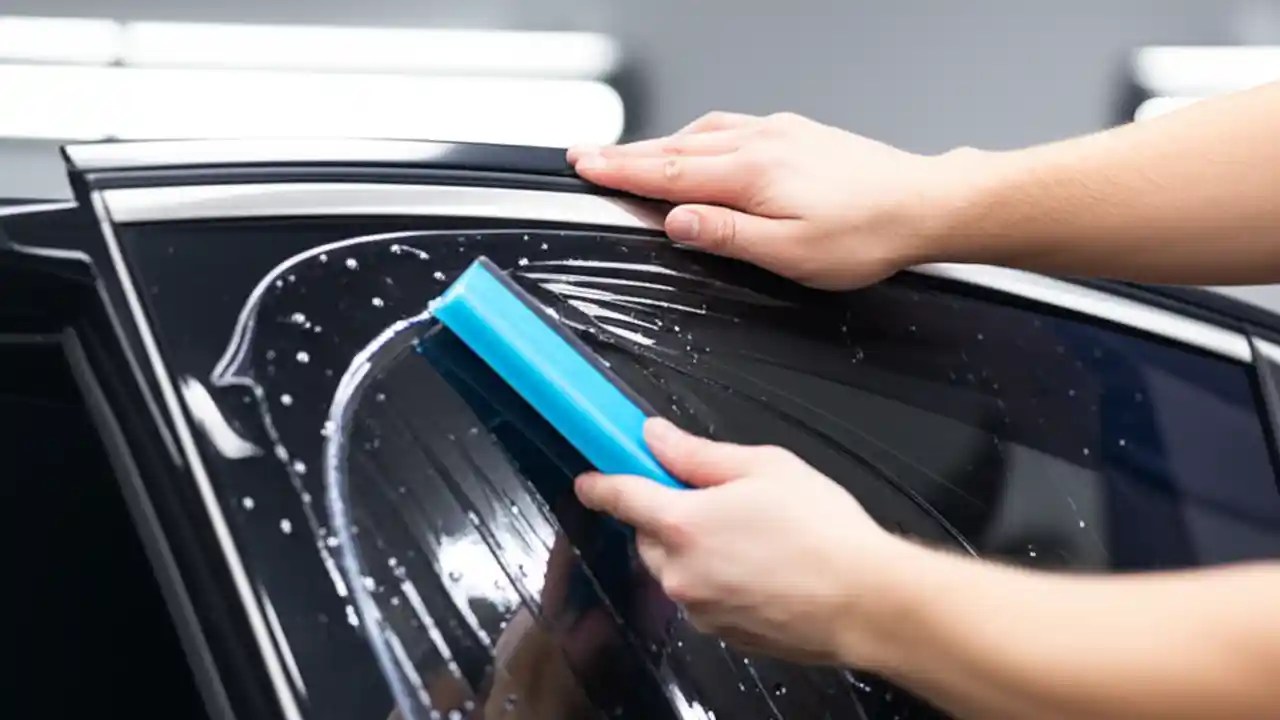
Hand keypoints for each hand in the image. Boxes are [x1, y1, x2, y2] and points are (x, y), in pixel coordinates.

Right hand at [568, 112, 979, 288]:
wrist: (924, 204)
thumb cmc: (866, 234)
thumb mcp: (790, 252)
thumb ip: (727, 234)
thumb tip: (676, 220)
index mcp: (751, 172)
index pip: (668, 172)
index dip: (621, 169)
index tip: (585, 164)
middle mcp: (761, 141)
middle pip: (677, 145)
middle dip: (627, 152)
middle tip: (589, 155)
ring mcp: (780, 132)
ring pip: (703, 132)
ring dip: (660, 143)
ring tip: (631, 153)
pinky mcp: (797, 133)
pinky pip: (730, 127)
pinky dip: (699, 135)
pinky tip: (700, 142)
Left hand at [574, 418, 915, 666]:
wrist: (866, 602)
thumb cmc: (824, 531)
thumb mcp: (764, 467)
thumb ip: (698, 454)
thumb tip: (656, 437)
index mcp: (683, 524)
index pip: (621, 497)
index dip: (601, 485)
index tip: (589, 482)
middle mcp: (681, 573)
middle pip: (650, 535)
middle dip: (670, 515)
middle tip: (717, 500)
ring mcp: (700, 609)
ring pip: (676, 570)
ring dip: (695, 551)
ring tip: (752, 537)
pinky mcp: (722, 634)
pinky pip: (702, 598)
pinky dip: (718, 581)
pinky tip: (761, 569)